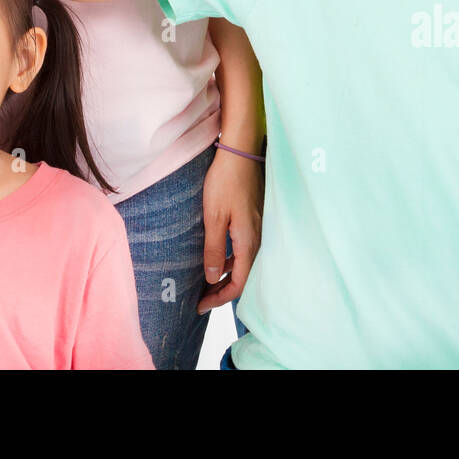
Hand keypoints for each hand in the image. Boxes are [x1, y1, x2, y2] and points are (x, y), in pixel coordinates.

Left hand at [197, 145, 262, 313]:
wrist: (240, 153)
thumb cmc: (225, 182)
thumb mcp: (213, 217)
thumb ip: (213, 249)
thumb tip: (211, 278)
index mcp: (248, 242)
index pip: (237, 283)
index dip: (219, 298)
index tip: (200, 305)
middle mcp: (257, 238)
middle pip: (242, 276)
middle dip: (221, 290)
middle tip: (200, 299)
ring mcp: (257, 228)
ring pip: (243, 262)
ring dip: (225, 275)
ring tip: (205, 282)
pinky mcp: (253, 219)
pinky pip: (243, 249)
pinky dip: (229, 259)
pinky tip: (216, 257)